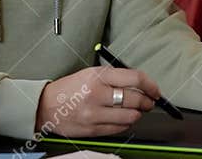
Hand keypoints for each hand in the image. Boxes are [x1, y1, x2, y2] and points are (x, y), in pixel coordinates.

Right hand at [35, 66, 158, 136]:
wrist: (46, 106)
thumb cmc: (70, 88)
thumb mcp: (91, 74)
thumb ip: (115, 78)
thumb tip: (140, 85)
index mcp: (98, 76)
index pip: (135, 78)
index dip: (150, 85)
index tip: (155, 90)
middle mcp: (97, 94)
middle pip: (135, 99)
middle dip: (147, 102)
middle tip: (149, 102)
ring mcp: (95, 113)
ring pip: (130, 117)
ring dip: (137, 114)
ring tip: (135, 110)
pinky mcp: (93, 129)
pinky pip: (119, 129)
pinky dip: (126, 124)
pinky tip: (123, 119)